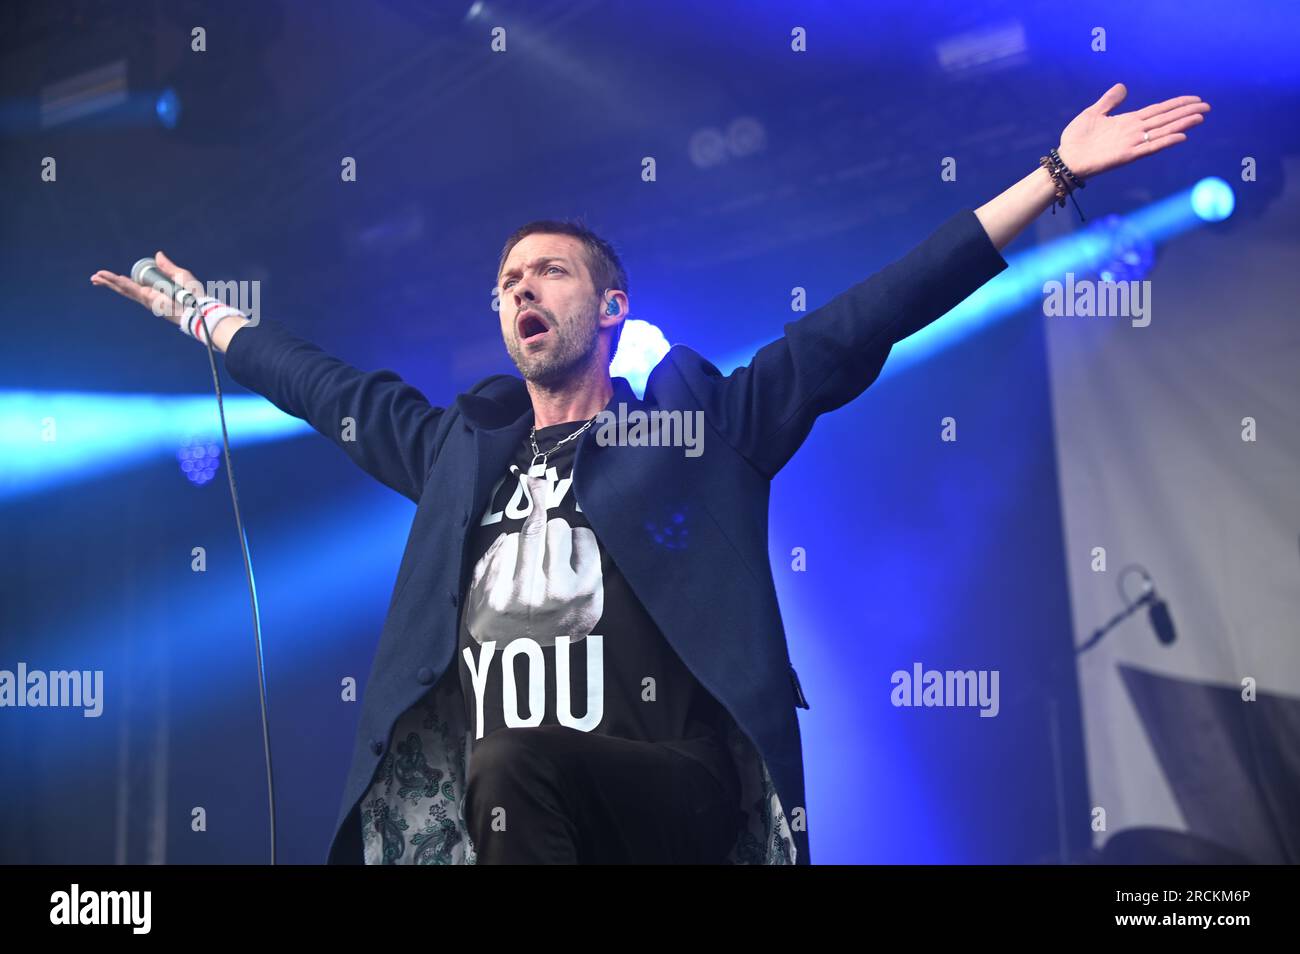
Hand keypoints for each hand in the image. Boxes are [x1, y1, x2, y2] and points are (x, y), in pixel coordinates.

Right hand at [90, 251, 202, 327]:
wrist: (197, 306)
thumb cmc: (192, 294)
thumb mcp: (179, 274)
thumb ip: (167, 266)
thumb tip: (158, 254)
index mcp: (154, 290)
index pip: (135, 286)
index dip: (122, 281)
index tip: (113, 276)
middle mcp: (148, 296)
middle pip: (124, 288)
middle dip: (109, 283)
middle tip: (95, 278)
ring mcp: (146, 298)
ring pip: (123, 289)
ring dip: (108, 282)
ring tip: (94, 278)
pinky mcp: (147, 299)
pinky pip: (130, 289)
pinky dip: (117, 283)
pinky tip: (107, 279)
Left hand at [1056, 83, 1209, 179]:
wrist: (1066, 159)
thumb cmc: (1077, 139)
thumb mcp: (1093, 113)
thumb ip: (1109, 101)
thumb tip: (1122, 87)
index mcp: (1129, 122)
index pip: (1158, 111)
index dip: (1176, 104)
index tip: (1194, 99)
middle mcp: (1134, 132)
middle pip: (1166, 119)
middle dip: (1186, 112)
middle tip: (1207, 106)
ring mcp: (1132, 143)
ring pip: (1162, 131)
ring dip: (1181, 124)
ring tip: (1200, 117)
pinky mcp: (1126, 155)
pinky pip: (1149, 148)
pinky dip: (1165, 142)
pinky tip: (1181, 136)